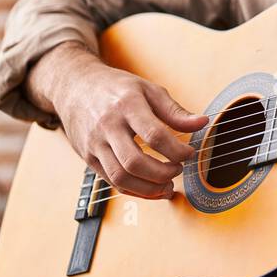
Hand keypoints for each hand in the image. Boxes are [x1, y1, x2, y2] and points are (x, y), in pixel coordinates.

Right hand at [40, 46, 209, 198]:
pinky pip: (111, 182)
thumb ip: (175, 111)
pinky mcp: (88, 157)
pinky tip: (151, 188)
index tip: (190, 153)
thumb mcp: (148, 90)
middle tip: (178, 170)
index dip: (177, 150)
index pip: (154, 135)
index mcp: (127, 105)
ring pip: (121, 177)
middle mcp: (107, 126)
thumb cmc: (115, 88)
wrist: (75, 86)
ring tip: (168, 186)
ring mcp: (95, 144)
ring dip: (149, 189)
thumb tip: (202, 123)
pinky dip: (134, 190)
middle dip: (162, 173)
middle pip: (135, 162)